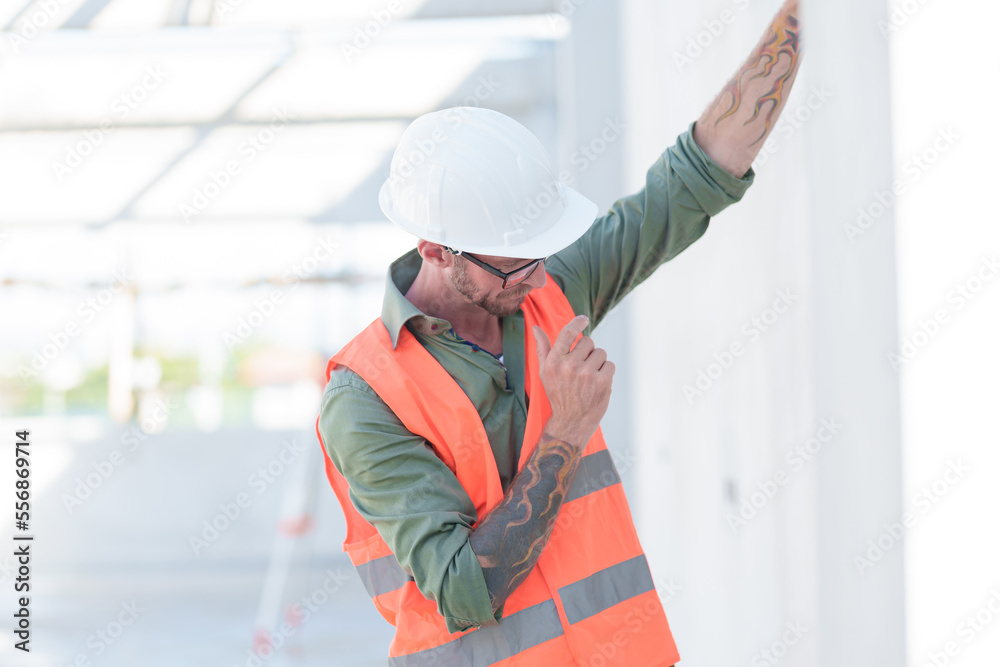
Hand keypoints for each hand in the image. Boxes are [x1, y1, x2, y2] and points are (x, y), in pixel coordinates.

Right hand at [532, 315, 614, 447]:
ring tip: (589, 378)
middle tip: (582, 369)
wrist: (571, 422)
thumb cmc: (558, 395)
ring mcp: (587, 374)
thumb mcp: (544, 372)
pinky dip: (606, 373)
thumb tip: (536, 327)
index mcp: (553, 361)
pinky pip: (610, 365)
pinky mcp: (603, 382)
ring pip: (601, 353)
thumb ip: (543, 348)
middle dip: (588, 352)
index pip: (567, 333)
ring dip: (598, 362)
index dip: (577, 323)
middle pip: (588, 342)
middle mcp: (569, 366)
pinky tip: (597, 384)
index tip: (584, 319)